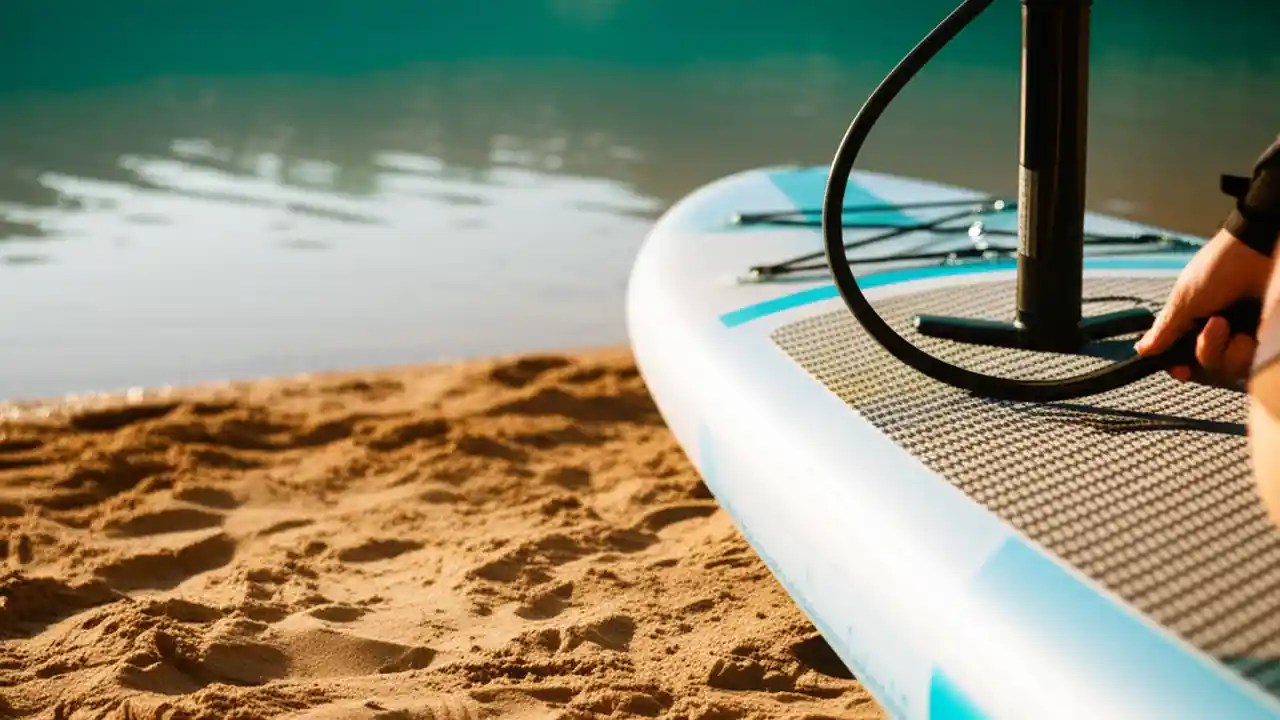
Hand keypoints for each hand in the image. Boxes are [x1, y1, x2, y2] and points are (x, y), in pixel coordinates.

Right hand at [1134, 229, 1272, 381]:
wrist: (1259, 251)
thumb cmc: (1221, 267)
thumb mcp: (1184, 299)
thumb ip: (1165, 329)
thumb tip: (1141, 350)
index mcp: (1193, 323)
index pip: (1180, 356)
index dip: (1178, 366)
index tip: (1181, 371)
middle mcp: (1217, 333)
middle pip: (1204, 368)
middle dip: (1205, 351)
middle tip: (1214, 324)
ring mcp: (1242, 337)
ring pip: (1226, 368)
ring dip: (1223, 348)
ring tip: (1229, 323)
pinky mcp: (1264, 341)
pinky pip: (1250, 365)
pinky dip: (1245, 352)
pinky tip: (1249, 333)